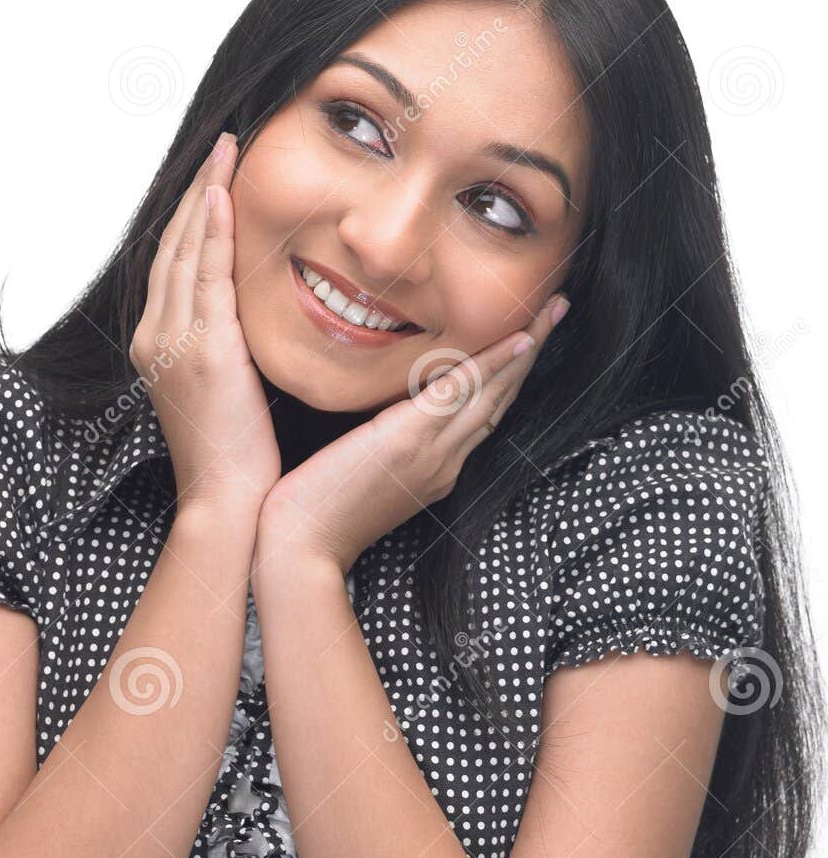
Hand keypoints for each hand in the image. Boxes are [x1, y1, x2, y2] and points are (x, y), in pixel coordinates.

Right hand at [130, 132, 280, 518]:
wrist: (226, 502)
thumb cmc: (236, 458)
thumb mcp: (226, 392)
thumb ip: (229, 349)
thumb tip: (254, 321)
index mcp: (158, 345)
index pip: (175, 264)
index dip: (194, 216)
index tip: (215, 176)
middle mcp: (156, 336)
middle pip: (173, 245)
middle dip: (198, 191)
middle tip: (222, 143)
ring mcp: (174, 341)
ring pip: (187, 250)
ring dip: (206, 194)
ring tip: (226, 150)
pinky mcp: (203, 349)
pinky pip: (206, 275)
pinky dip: (213, 231)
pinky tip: (223, 194)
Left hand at [252, 292, 569, 579]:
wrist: (302, 546)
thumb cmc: (317, 513)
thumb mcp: (362, 475)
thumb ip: (384, 445)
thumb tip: (384, 415)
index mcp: (436, 471)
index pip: (482, 415)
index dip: (508, 377)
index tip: (526, 342)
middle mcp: (446, 462)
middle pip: (500, 400)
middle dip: (530, 354)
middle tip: (557, 311)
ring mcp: (433, 452)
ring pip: (492, 392)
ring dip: (525, 349)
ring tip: (551, 311)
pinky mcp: (410, 439)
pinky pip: (461, 393)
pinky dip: (493, 364)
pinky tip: (517, 339)